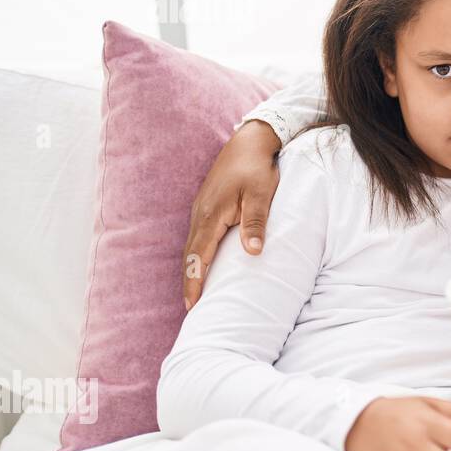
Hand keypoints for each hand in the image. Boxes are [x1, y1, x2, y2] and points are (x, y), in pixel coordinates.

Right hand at [182, 119, 281, 309]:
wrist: (250, 141)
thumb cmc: (258, 168)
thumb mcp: (262, 194)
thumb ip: (256, 222)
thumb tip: (253, 252)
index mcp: (212, 214)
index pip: (199, 255)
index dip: (194, 281)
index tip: (192, 305)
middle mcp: (200, 214)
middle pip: (190, 254)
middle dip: (189, 281)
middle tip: (191, 309)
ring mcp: (201, 209)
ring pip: (192, 246)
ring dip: (191, 269)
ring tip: (194, 293)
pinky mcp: (206, 205)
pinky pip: (197, 236)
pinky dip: (196, 254)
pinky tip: (202, 263)